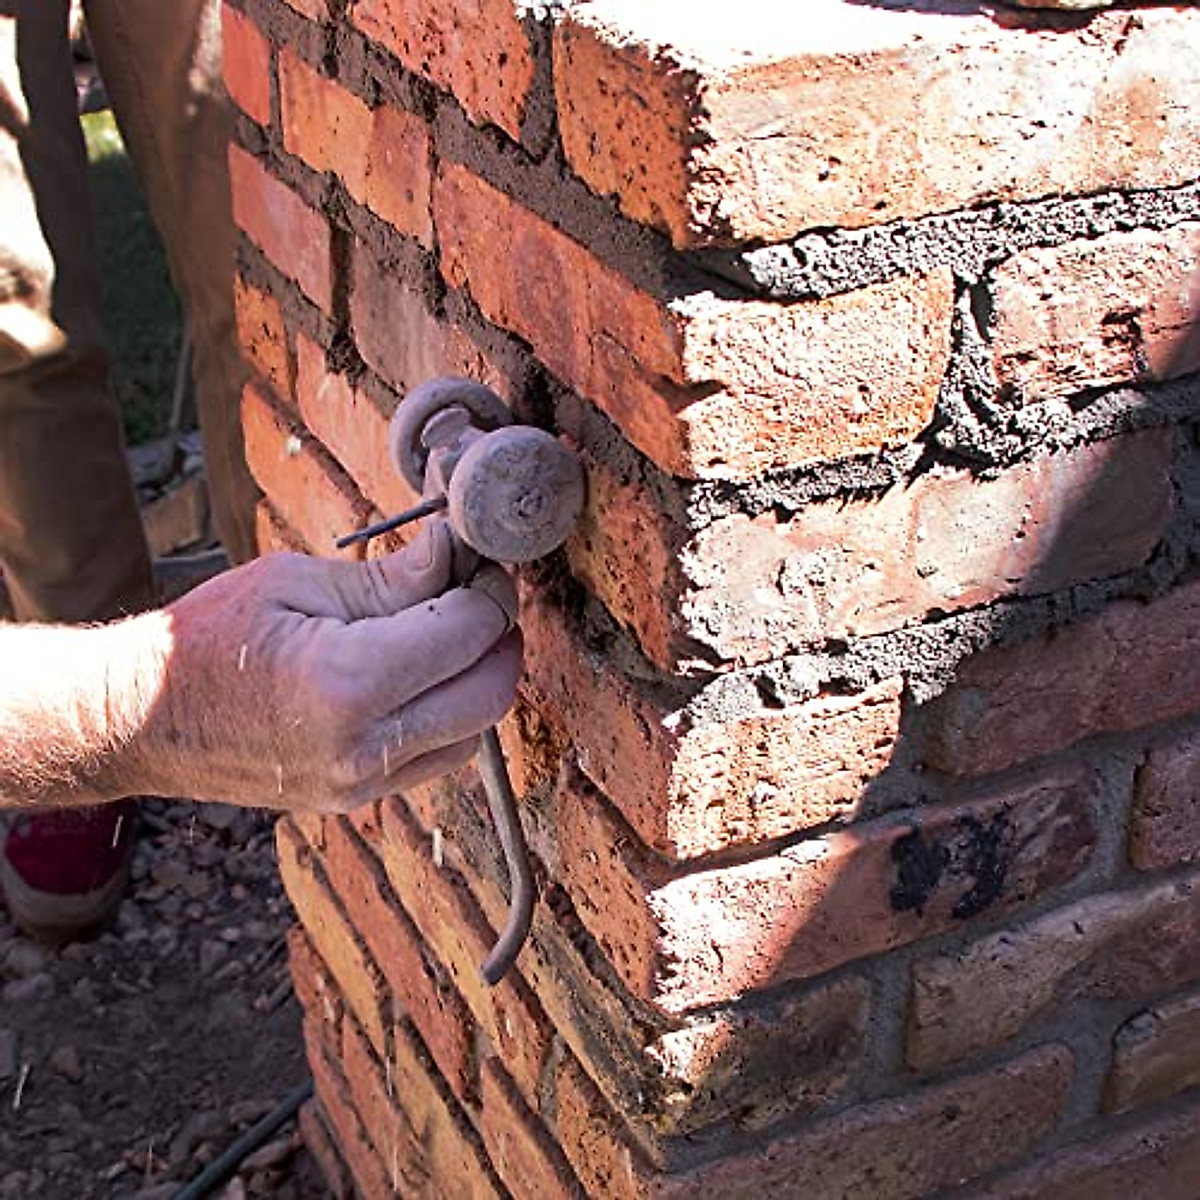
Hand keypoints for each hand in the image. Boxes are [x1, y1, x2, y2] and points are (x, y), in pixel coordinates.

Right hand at [120, 522, 521, 811]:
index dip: (489, 591)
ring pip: (475, 733)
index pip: (470, 634)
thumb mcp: (293, 582)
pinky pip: (437, 758)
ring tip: (450, 632)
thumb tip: (455, 554)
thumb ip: (388, 578)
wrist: (138, 721)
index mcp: (348, 682)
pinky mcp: (356, 799)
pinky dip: (451, 715)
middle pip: (491, 693)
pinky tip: (423, 676)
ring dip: (480, 679)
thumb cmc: (204, 640)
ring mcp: (361, 785)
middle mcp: (364, 747)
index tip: (480, 563)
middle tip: (479, 596)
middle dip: (500, 637)